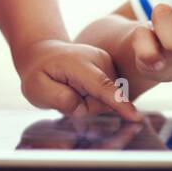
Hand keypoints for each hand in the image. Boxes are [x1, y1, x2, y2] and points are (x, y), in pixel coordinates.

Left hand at [18, 39, 141, 120]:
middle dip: (84, 106)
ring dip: (88, 102)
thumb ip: (60, 100)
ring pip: (106, 99)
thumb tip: (82, 108)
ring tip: (71, 89)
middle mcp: (99, 59)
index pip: (103, 86)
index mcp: (79, 63)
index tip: (135, 116)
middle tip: (63, 93)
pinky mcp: (111, 69)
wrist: (44, 53)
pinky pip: (107, 95)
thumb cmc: (39, 73)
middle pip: (103, 100)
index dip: (118, 103)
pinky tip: (80, 88)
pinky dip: (93, 97)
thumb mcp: (37, 89)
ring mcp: (107, 62)